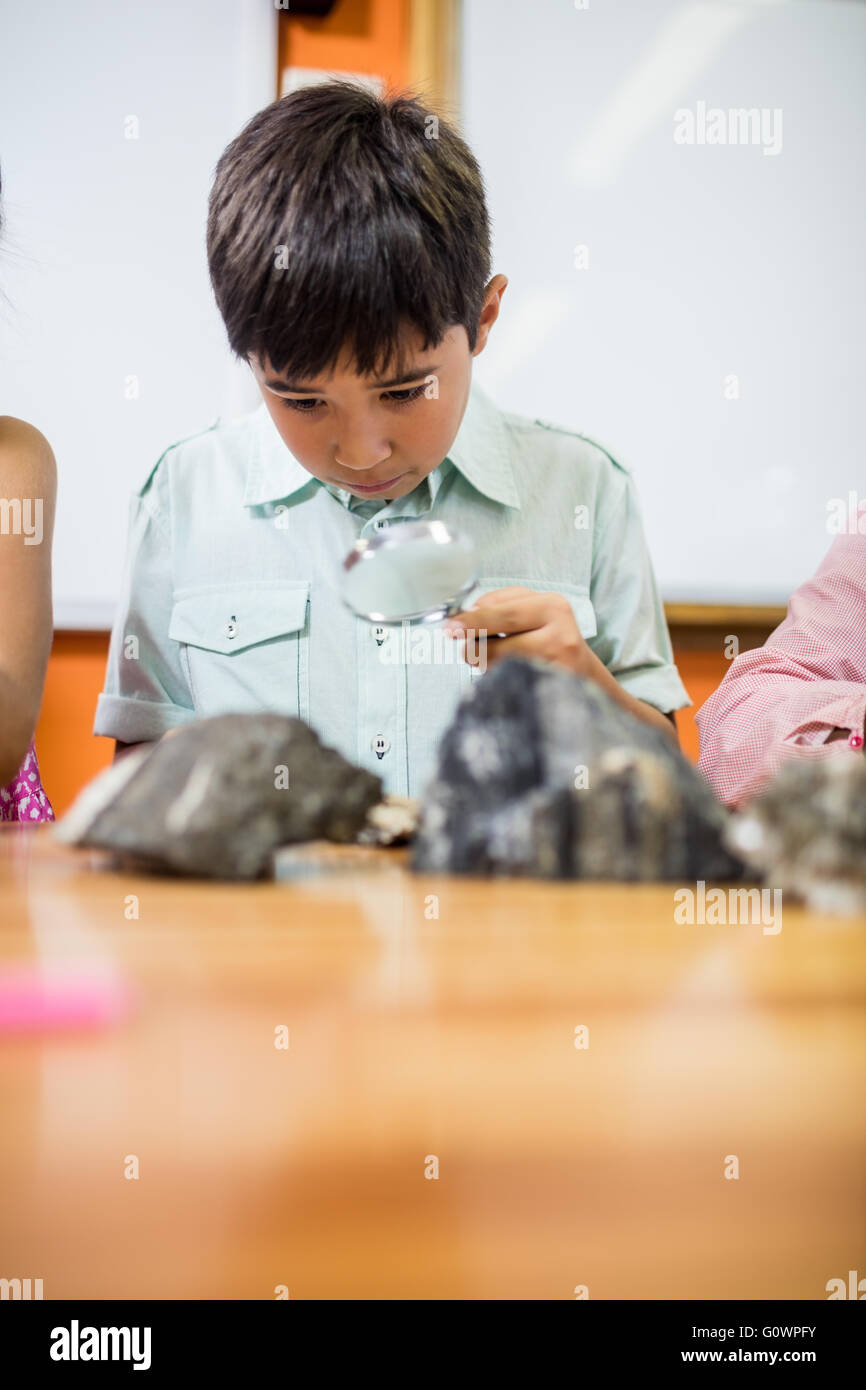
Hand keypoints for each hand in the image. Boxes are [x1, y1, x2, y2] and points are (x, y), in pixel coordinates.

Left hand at [442, 585, 679, 744]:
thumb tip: (463, 618)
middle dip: (471, 638)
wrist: (592, 687)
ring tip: (501, 662)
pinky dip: (499, 678)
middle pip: (498, 631)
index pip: (500, 609)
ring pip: (498, 658)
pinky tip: (512, 676)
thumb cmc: (554, 646)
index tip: (449, 625)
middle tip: (455, 640)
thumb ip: (503, 608)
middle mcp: (559, 631)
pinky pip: (507, 679)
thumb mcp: (538, 616)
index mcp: (553, 606)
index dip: (469, 618)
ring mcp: (556, 662)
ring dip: (485, 662)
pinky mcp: (550, 686)